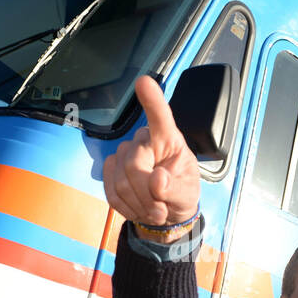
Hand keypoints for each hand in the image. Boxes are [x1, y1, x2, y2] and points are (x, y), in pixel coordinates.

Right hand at [102, 75, 200, 233]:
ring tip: (154, 209)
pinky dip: (127, 208)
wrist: (165, 214)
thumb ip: (176, 190)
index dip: (152, 100)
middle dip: (147, 194)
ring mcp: (123, 154)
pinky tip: (139, 207)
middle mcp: (143, 141)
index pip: (160, 117)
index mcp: (168, 140)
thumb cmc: (180, 195)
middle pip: (134, 164)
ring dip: (139, 204)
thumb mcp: (188, 196)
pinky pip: (111, 192)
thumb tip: (157, 181)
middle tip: (161, 210)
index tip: (144, 82)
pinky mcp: (110, 170)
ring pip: (120, 181)